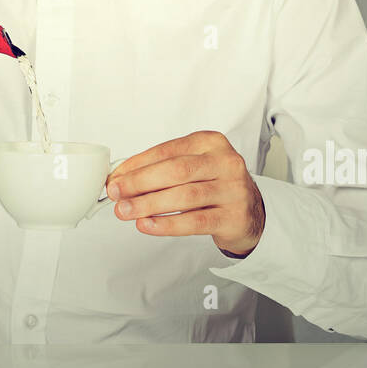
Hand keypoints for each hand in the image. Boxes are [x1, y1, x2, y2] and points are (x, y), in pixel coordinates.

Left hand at [105, 130, 265, 256]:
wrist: (250, 213)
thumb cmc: (214, 185)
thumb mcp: (193, 167)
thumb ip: (161, 169)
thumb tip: (121, 178)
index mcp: (211, 142)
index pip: (168, 151)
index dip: (137, 164)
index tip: (115, 176)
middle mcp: (225, 162)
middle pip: (176, 171)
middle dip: (140, 182)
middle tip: (116, 193)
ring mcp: (233, 189)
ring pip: (184, 196)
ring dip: (149, 204)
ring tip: (126, 211)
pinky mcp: (234, 216)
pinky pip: (195, 221)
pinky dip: (167, 224)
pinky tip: (147, 225)